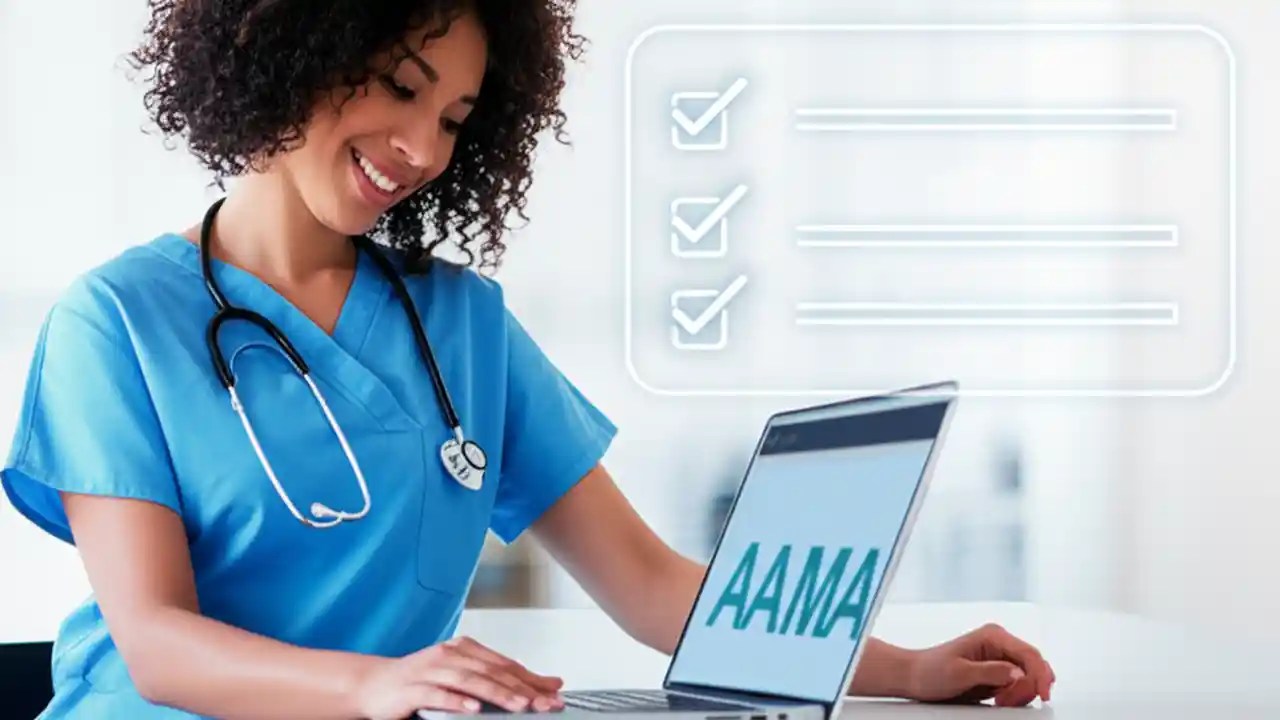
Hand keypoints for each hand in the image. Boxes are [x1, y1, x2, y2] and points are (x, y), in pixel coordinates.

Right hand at [353, 635, 564, 719]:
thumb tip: (540, 684)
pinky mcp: (413, 688)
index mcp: (464, 649)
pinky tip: (473, 709)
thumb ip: (496, 679)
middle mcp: (450, 655)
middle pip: (493, 671)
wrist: (373, 684)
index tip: (555, 692)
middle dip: (523, 688)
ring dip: (497, 694)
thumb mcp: (460, 677)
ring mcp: (431, 670)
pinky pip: (438, 694)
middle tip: (546, 702)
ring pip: (470, 681)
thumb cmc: (419, 682)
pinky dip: (457, 701)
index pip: (505, 664)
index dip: (532, 678)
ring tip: (519, 705)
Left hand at [905, 623, 1055, 706]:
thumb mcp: (960, 673)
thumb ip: (991, 672)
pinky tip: (998, 699)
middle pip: (1033, 667)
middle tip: (1005, 700)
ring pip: (1028, 677)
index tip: (1043, 694)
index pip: (1029, 654)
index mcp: (993, 636)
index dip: (1040, 675)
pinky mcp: (997, 672)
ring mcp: (1000, 658)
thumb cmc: (931, 671)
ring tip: (997, 699)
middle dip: (1027, 687)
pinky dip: (1014, 695)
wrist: (915, 677)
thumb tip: (1018, 673)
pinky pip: (1019, 685)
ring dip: (1020, 693)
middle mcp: (999, 643)